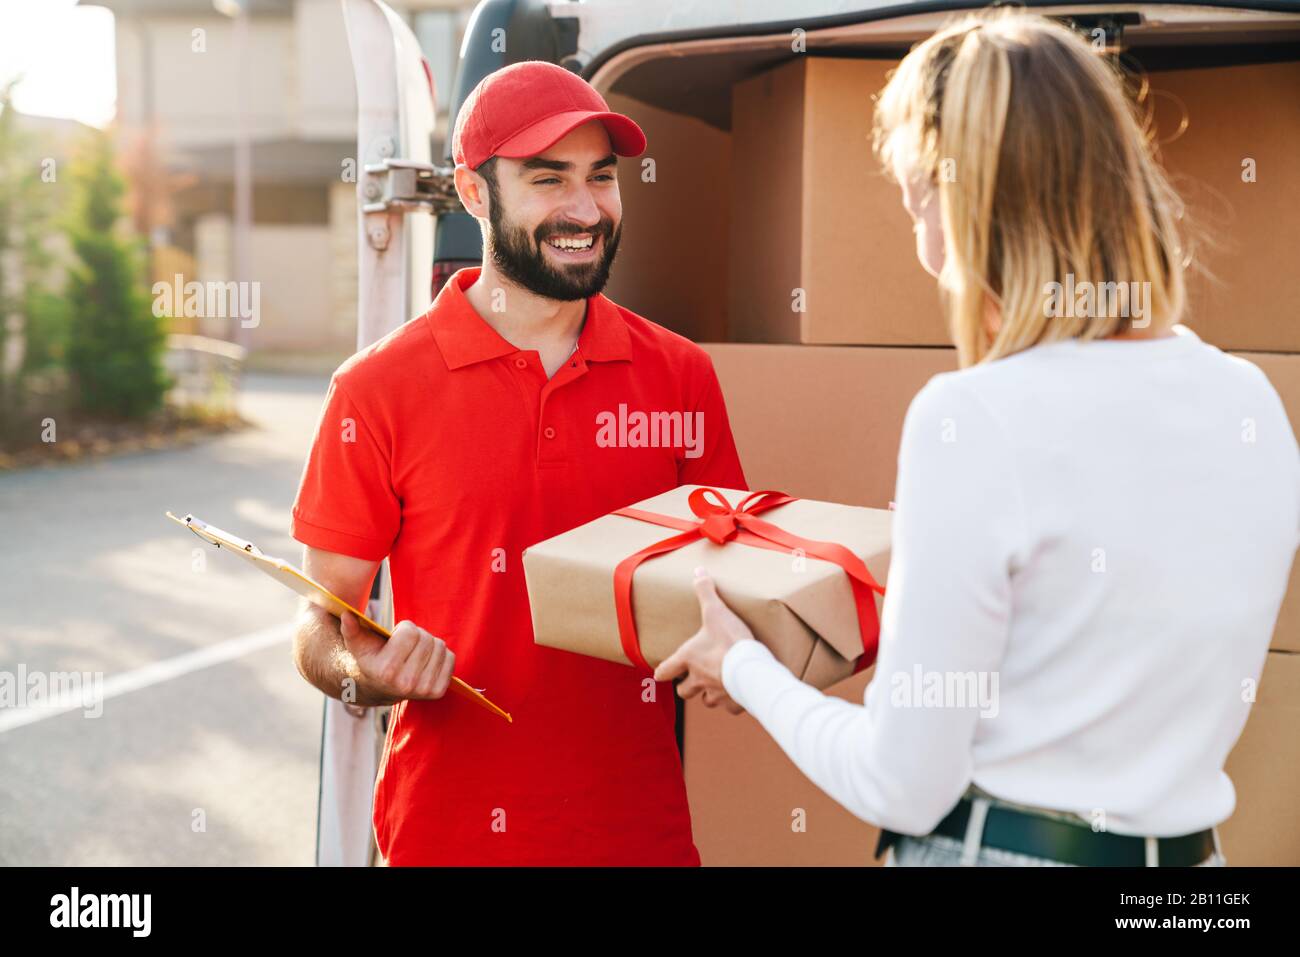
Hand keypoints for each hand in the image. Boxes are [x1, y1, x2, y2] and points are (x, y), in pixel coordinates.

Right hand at [340, 611, 454, 701]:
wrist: (378, 687)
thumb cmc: (371, 658)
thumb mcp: (358, 644)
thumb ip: (351, 629)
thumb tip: (346, 615)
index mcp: (386, 670)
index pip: (411, 632)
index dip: (404, 629)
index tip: (394, 637)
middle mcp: (405, 684)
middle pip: (427, 639)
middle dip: (417, 636)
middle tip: (406, 646)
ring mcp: (423, 690)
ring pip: (440, 647)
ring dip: (429, 645)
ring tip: (414, 653)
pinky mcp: (437, 692)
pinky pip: (450, 659)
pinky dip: (441, 655)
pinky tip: (425, 661)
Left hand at [654, 568, 754, 714]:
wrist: (753, 667)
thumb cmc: (730, 640)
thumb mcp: (716, 611)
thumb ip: (706, 592)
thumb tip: (698, 571)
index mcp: (689, 659)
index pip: (665, 672)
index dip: (663, 672)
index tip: (664, 672)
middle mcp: (698, 680)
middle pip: (684, 692)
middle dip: (687, 687)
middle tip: (695, 678)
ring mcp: (716, 694)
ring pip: (706, 702)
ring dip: (709, 695)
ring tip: (718, 685)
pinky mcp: (734, 703)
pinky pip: (731, 706)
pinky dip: (734, 701)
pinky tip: (740, 693)